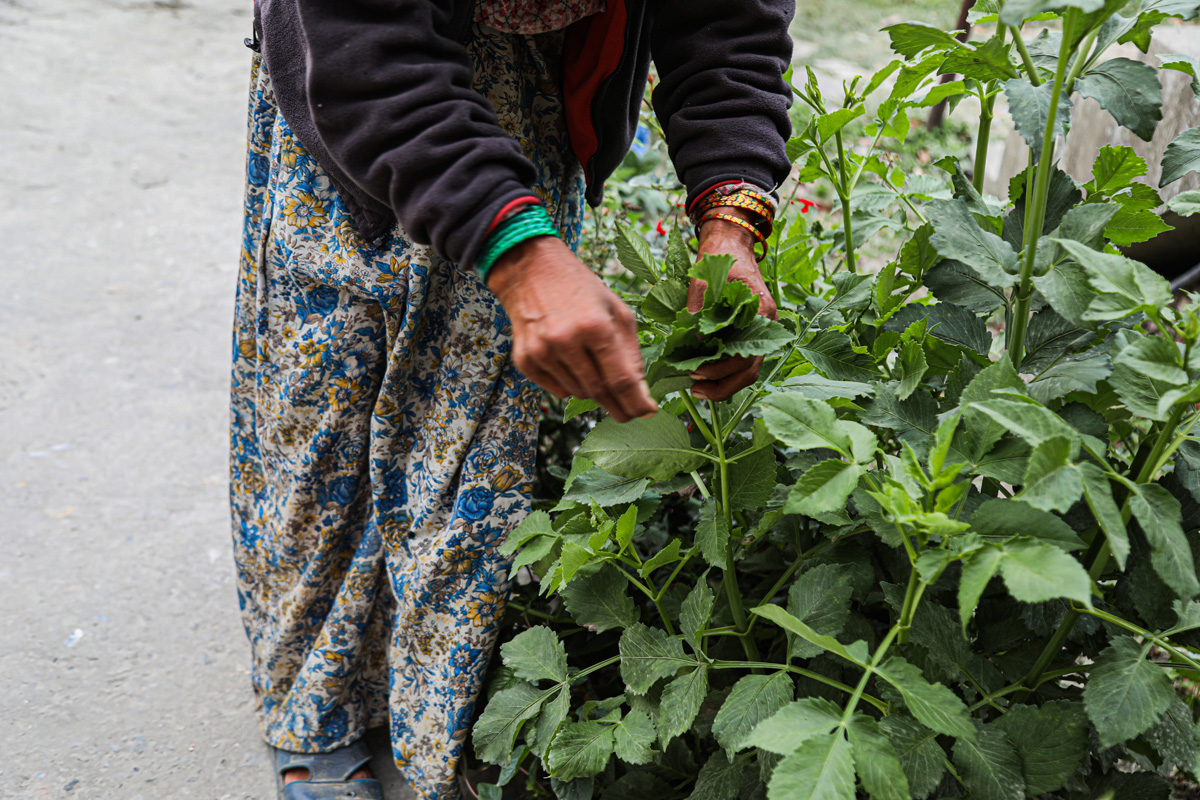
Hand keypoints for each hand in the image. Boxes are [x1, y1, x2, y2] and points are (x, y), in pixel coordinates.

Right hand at [488, 236, 656, 422]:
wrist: (531, 272)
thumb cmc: (580, 290)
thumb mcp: (616, 311)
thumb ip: (631, 353)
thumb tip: (641, 395)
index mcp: (595, 325)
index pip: (621, 380)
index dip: (636, 403)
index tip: (647, 413)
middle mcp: (566, 341)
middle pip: (599, 393)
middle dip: (618, 407)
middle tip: (629, 412)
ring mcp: (542, 352)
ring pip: (578, 394)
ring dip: (592, 390)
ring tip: (591, 364)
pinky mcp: (525, 360)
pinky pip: (556, 390)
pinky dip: (569, 385)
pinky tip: (569, 361)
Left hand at [686, 212, 777, 401]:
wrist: (730, 243)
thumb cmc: (719, 257)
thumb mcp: (704, 279)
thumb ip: (698, 308)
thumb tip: (692, 342)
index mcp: (760, 312)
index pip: (746, 354)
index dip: (721, 368)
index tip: (696, 371)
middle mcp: (765, 326)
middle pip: (750, 369)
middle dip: (722, 384)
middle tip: (695, 388)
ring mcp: (759, 331)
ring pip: (747, 370)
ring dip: (724, 384)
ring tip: (697, 389)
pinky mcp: (747, 333)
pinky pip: (741, 359)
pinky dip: (724, 372)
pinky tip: (704, 376)